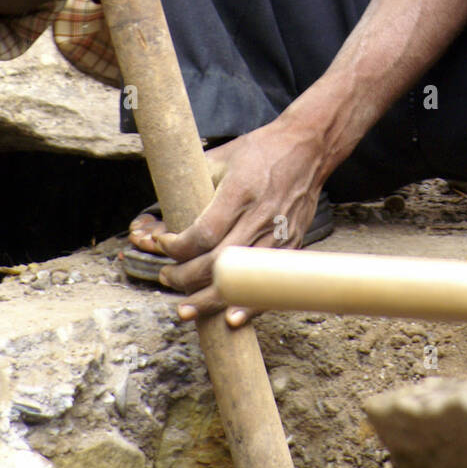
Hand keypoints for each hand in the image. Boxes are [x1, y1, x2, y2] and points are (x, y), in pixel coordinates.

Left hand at [128, 107, 327, 326]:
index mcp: (241, 191)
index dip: (177, 247)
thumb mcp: (221, 158)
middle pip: (218, 262)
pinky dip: (249, 306)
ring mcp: (279, 234)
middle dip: (184, 277)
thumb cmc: (260, 151)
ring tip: (185, 307)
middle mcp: (261, 216)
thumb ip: (191, 188)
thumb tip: (158, 220)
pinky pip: (268, 284)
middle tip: (166, 276)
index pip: (203, 234)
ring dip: (209, 299)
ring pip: (241, 280)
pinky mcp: (291, 246)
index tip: (162, 244)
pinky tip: (229, 319)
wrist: (307, 149)